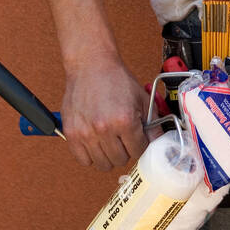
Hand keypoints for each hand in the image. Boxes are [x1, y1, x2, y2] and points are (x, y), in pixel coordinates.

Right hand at [61, 55, 161, 170]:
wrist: (91, 65)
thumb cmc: (115, 79)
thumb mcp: (141, 98)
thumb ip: (152, 123)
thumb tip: (158, 142)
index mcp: (125, 120)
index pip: (138, 151)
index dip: (141, 145)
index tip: (138, 139)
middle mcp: (104, 129)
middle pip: (121, 160)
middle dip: (126, 150)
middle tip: (124, 138)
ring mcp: (86, 133)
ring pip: (103, 164)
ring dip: (109, 155)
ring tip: (110, 139)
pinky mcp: (71, 133)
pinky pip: (83, 160)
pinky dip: (91, 156)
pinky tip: (96, 142)